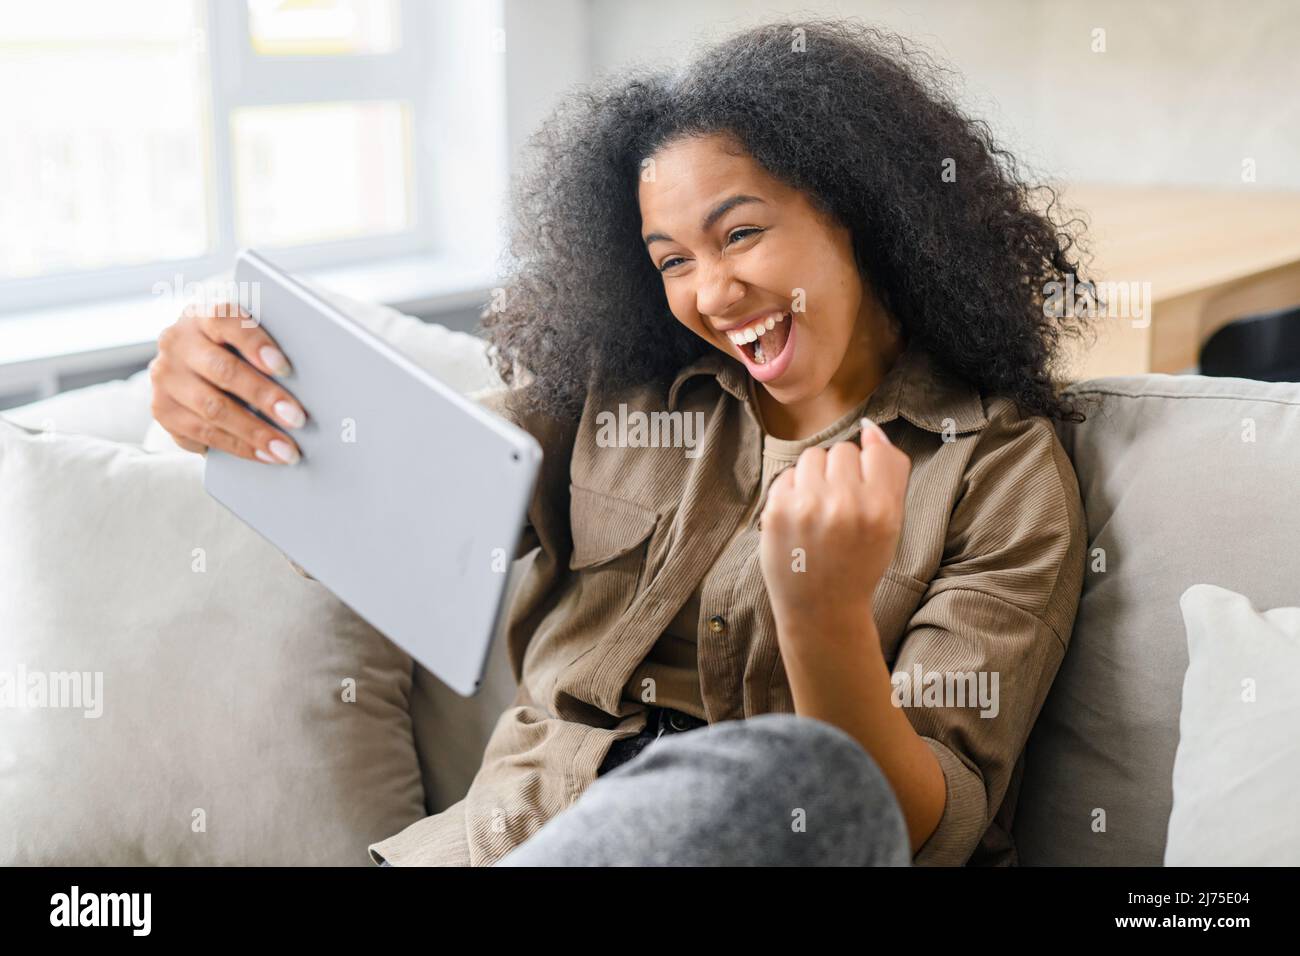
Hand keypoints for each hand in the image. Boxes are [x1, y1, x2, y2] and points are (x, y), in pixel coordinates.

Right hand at [149, 300, 306, 463]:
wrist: (189, 365)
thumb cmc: (233, 348)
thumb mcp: (244, 336)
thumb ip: (266, 346)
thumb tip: (312, 379)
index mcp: (203, 315)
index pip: (227, 321)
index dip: (256, 345)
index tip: (285, 367)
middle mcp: (177, 342)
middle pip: (224, 371)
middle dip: (265, 398)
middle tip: (298, 419)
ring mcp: (165, 377)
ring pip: (213, 409)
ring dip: (255, 434)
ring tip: (287, 450)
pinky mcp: (162, 410)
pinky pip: (203, 434)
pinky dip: (239, 448)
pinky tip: (265, 455)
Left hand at [758, 419, 910, 633]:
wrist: (822, 610)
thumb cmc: (859, 564)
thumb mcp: (891, 526)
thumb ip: (889, 476)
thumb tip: (871, 429)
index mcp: (881, 508)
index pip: (878, 451)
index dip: (869, 465)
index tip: (862, 485)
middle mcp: (845, 504)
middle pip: (843, 450)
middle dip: (841, 473)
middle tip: (839, 507)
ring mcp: (807, 507)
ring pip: (813, 456)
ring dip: (815, 476)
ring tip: (818, 509)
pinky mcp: (776, 511)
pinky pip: (787, 474)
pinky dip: (793, 491)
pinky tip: (799, 518)